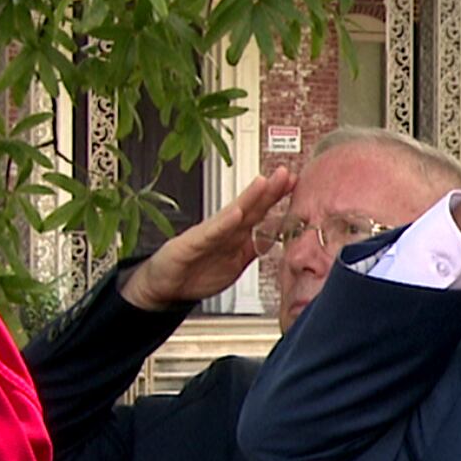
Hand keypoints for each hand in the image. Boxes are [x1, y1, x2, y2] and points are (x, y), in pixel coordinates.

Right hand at [120, 165, 295, 309]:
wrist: (164, 287)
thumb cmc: (197, 272)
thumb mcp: (236, 262)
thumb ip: (255, 247)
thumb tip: (278, 236)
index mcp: (236, 234)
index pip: (261, 212)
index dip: (276, 198)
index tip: (296, 183)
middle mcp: (224, 229)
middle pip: (250, 207)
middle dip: (268, 190)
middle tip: (285, 173)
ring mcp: (208, 234)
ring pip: (232, 214)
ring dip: (249, 198)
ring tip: (263, 183)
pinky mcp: (191, 244)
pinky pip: (211, 233)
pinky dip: (224, 223)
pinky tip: (236, 214)